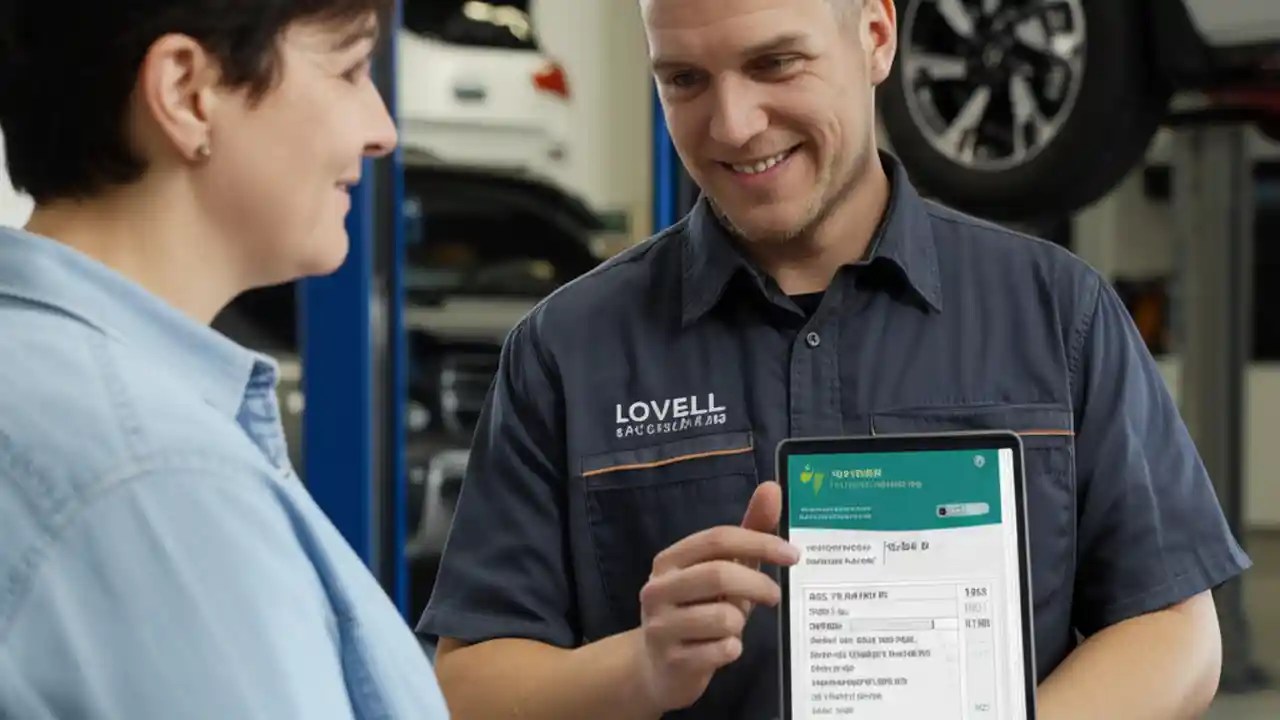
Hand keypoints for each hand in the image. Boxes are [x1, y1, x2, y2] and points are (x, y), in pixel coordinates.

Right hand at [634, 481, 800, 711]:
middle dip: (757, 585)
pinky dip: (732, 649)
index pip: (718, 538)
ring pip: (723, 617)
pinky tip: (721, 649)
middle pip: (719, 574)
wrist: (658, 668)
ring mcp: (660, 626)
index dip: (759, 543)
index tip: (793, 554)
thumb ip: (748, 532)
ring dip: (740, 622)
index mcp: (670, 560)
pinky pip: (721, 651)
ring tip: (731, 626)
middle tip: (775, 596)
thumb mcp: (723, 571)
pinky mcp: (672, 660)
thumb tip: (772, 487)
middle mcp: (658, 589)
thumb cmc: (698, 610)